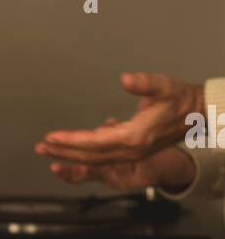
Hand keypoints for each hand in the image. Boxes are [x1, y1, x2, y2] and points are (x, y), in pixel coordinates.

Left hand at [34, 72, 203, 188]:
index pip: (95, 142)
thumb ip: (144, 84)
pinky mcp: (132, 151)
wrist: (197, 113)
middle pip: (90, 155)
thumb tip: (125, 79)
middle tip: (41, 147)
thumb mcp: (163, 85)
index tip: (52, 138)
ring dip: (69, 154)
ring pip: (94, 158)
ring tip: (49, 149)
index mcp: (135, 138)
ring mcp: (132, 153)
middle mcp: (131, 150)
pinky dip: (83, 154)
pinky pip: (102, 157)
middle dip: (63, 152)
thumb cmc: (180, 99)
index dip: (71, 141)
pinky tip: (70, 148)